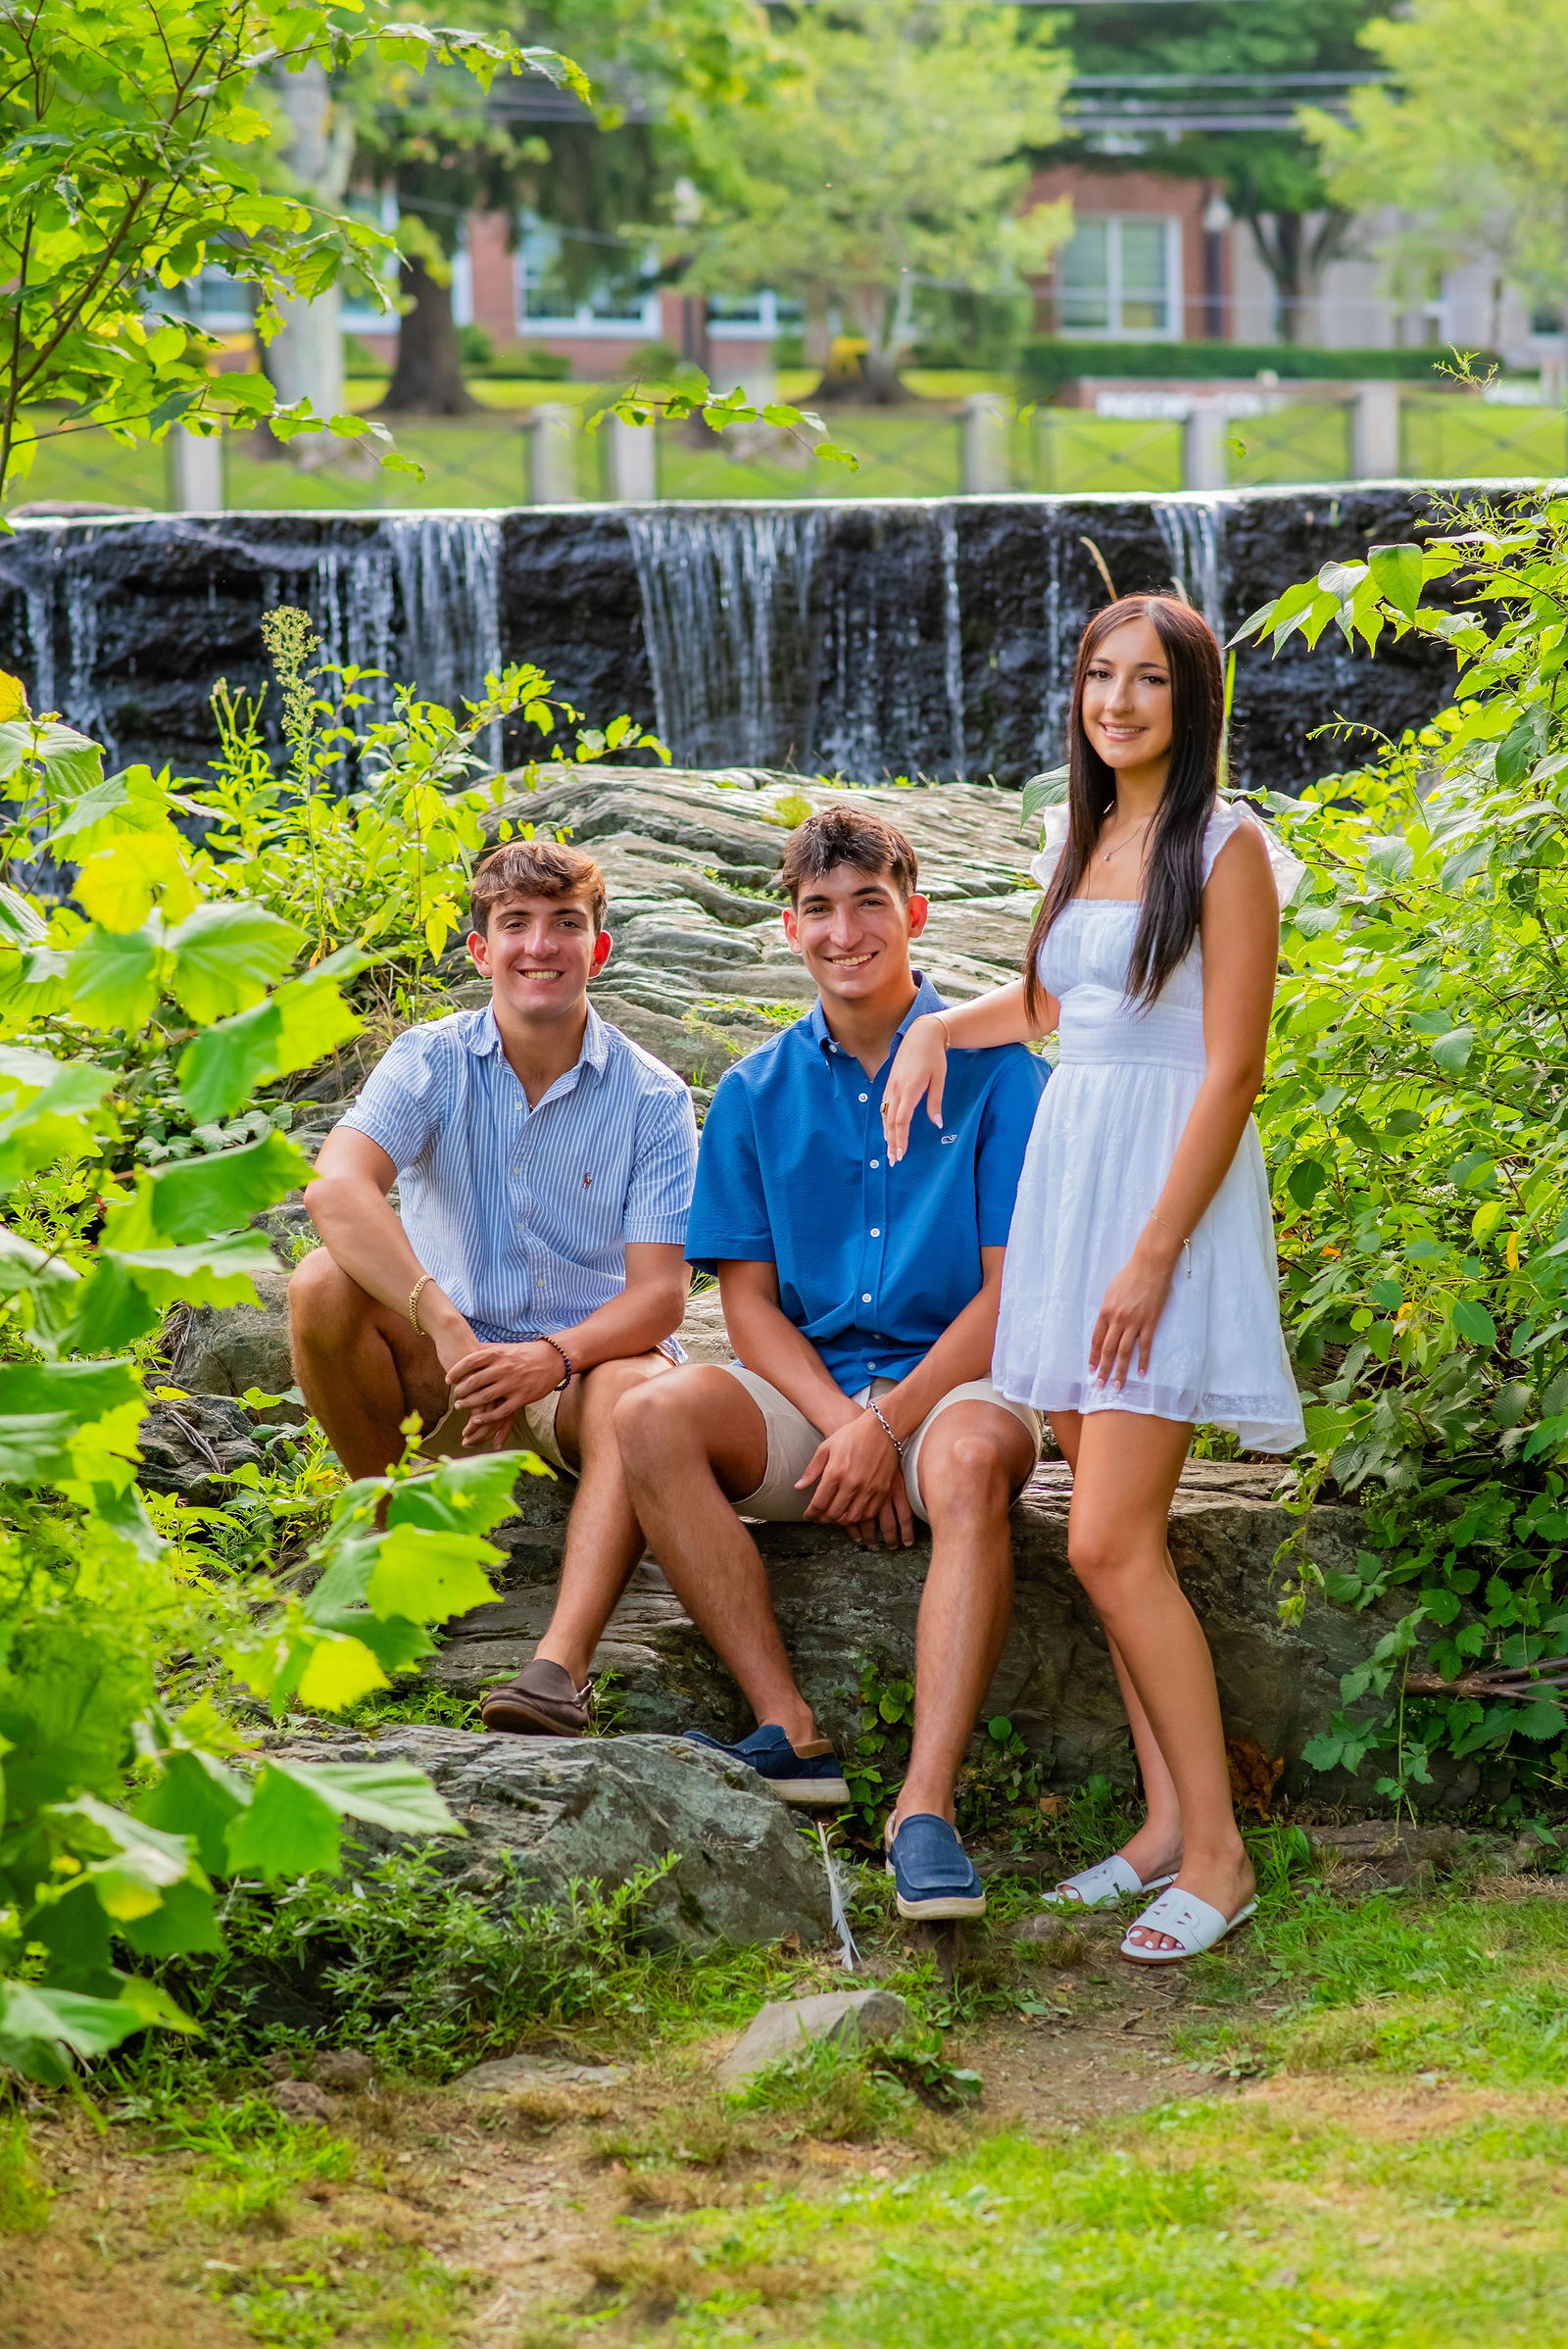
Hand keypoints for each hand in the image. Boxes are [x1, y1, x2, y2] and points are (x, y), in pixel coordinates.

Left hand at [445, 1339, 565, 1446]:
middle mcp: (504, 1368)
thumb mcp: (505, 1348)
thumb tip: (467, 1351)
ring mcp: (513, 1383)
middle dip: (461, 1390)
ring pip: (485, 1397)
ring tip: (461, 1406)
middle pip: (475, 1381)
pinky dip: (487, 1417)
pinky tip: (477, 1419)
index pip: (470, 1362)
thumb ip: (487, 1351)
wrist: (553, 1359)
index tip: (449, 1379)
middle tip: (455, 1395)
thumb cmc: (526, 1353)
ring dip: (470, 1403)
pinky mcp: (523, 1397)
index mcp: (498, 1354)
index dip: (457, 1371)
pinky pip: (501, 1411)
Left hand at [799, 1410, 915, 1547]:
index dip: (811, 1513)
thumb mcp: (826, 1447)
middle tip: (819, 1517)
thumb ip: (812, 1469)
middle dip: (823, 1519)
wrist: (882, 1428)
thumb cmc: (852, 1435)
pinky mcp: (882, 1490)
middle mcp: (852, 1483)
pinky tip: (852, 1512)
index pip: (819, 1504)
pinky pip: (868, 1514)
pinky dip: (858, 1518)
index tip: (808, 1515)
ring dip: (840, 1521)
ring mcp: (869, 1488)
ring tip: (835, 1515)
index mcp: (835, 1472)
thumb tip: (799, 1486)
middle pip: (833, 1514)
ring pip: (851, 1518)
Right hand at [880, 1015, 947, 1165]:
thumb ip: (935, 1102)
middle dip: (892, 1142)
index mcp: (909, 1090)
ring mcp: (891, 1086)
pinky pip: (884, 1106)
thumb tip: (937, 1124)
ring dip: (887, 1134)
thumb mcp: (939, 1079)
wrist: (922, 1034)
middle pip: (890, 1122)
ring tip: (889, 1149)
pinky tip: (887, 1129)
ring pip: (885, 1115)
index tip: (901, 1154)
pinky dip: (885, 1121)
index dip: (900, 1139)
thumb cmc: (934, 1056)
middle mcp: (896, 1089)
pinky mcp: (890, 1083)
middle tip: (893, 1160)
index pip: (901, 1121)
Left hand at [1089, 1229, 1181, 1390]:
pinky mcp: (1150, 1322)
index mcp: (1105, 1312)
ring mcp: (1134, 1322)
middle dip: (1103, 1369)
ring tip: (1117, 1385)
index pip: (1096, 1339)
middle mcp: (1117, 1320)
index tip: (1090, 1369)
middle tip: (1099, 1385)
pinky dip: (1143, 1360)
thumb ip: (1107, 1310)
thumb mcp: (1110, 1292)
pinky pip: (1145, 1345)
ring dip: (1121, 1371)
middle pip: (1108, 1350)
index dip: (1093, 1356)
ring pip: (1125, 1352)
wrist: (1150, 1266)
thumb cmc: (1129, 1276)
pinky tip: (1141, 1373)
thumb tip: (1106, 1325)